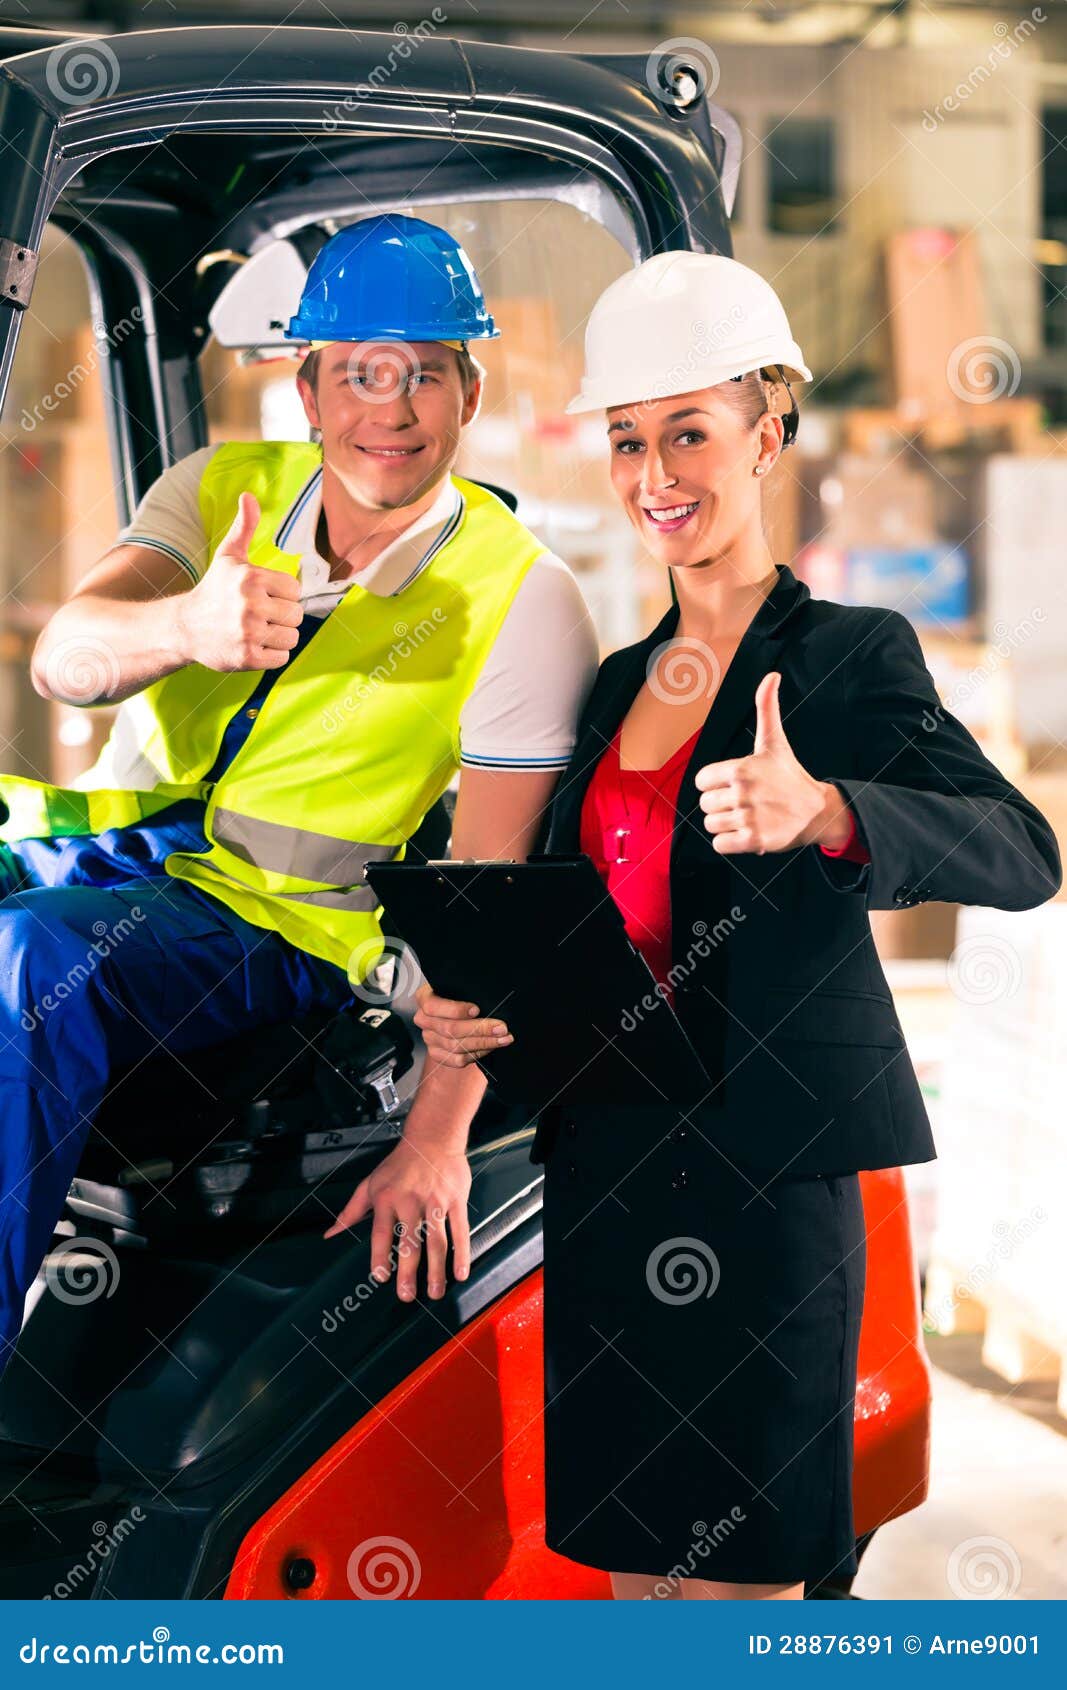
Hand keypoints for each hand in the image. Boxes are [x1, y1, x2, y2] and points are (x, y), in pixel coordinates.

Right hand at [176, 491, 303, 671]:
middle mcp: (250, 605)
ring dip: (279, 636)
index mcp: (251, 578)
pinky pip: (282, 658)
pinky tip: (254, 645)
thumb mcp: (228, 556)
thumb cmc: (214, 590)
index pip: (295, 590)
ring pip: (292, 638)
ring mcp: (248, 633)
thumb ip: (245, 527)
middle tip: (260, 615)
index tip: (264, 596)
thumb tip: (249, 495)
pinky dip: (272, 654)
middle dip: (282, 616)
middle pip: (296, 615)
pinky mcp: (247, 658)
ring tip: (258, 630)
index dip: (283, 594)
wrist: (185, 627)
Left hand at [322, 1136, 471, 1300]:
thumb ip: (351, 1211)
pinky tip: (460, 1272)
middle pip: (409, 1243)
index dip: (380, 1256)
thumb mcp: (370, 1184)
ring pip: (436, 1241)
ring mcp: (435, 1201)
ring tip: (434, 1292)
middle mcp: (410, 1202)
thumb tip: (330, 1234)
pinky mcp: (456, 1200)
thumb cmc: (399, 1164)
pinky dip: (462, 1253)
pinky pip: (460, 1230)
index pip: (381, 1233)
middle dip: (408, 1272)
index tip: (381, 1277)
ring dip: (436, 1270)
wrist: (432, 1136)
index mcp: (386, 1199)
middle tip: (406, 1296)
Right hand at [413, 981, 513, 1067]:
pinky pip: (456, 1060)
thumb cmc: (461, 993)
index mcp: (425, 997)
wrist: (458, 1008)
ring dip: (484, 1043)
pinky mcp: (437, 1054)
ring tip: (503, 1038)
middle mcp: (423, 1019)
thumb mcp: (460, 985)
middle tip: (501, 1028)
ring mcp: (429, 1038)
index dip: (455, 1010)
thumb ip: (468, 989)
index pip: (433, 1007)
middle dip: (480, 1029)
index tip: (476, 1009)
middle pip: (450, 1029)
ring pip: (456, 1046)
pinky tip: (490, 1047)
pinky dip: (476, 1054)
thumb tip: (489, 996)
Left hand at [695, 671, 847, 853]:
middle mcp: (742, 793)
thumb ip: (767, 707)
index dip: (715, 784)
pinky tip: (747, 832)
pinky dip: (730, 842)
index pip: (701, 781)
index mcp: (740, 768)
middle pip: (705, 805)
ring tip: (747, 816)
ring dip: (726, 824)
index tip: (735, 784)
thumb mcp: (774, 741)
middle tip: (744, 802)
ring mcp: (748, 817)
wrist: (815, 810)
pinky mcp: (753, 840)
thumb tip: (772, 675)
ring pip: (711, 825)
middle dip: (721, 805)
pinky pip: (720, 845)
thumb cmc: (789, 775)